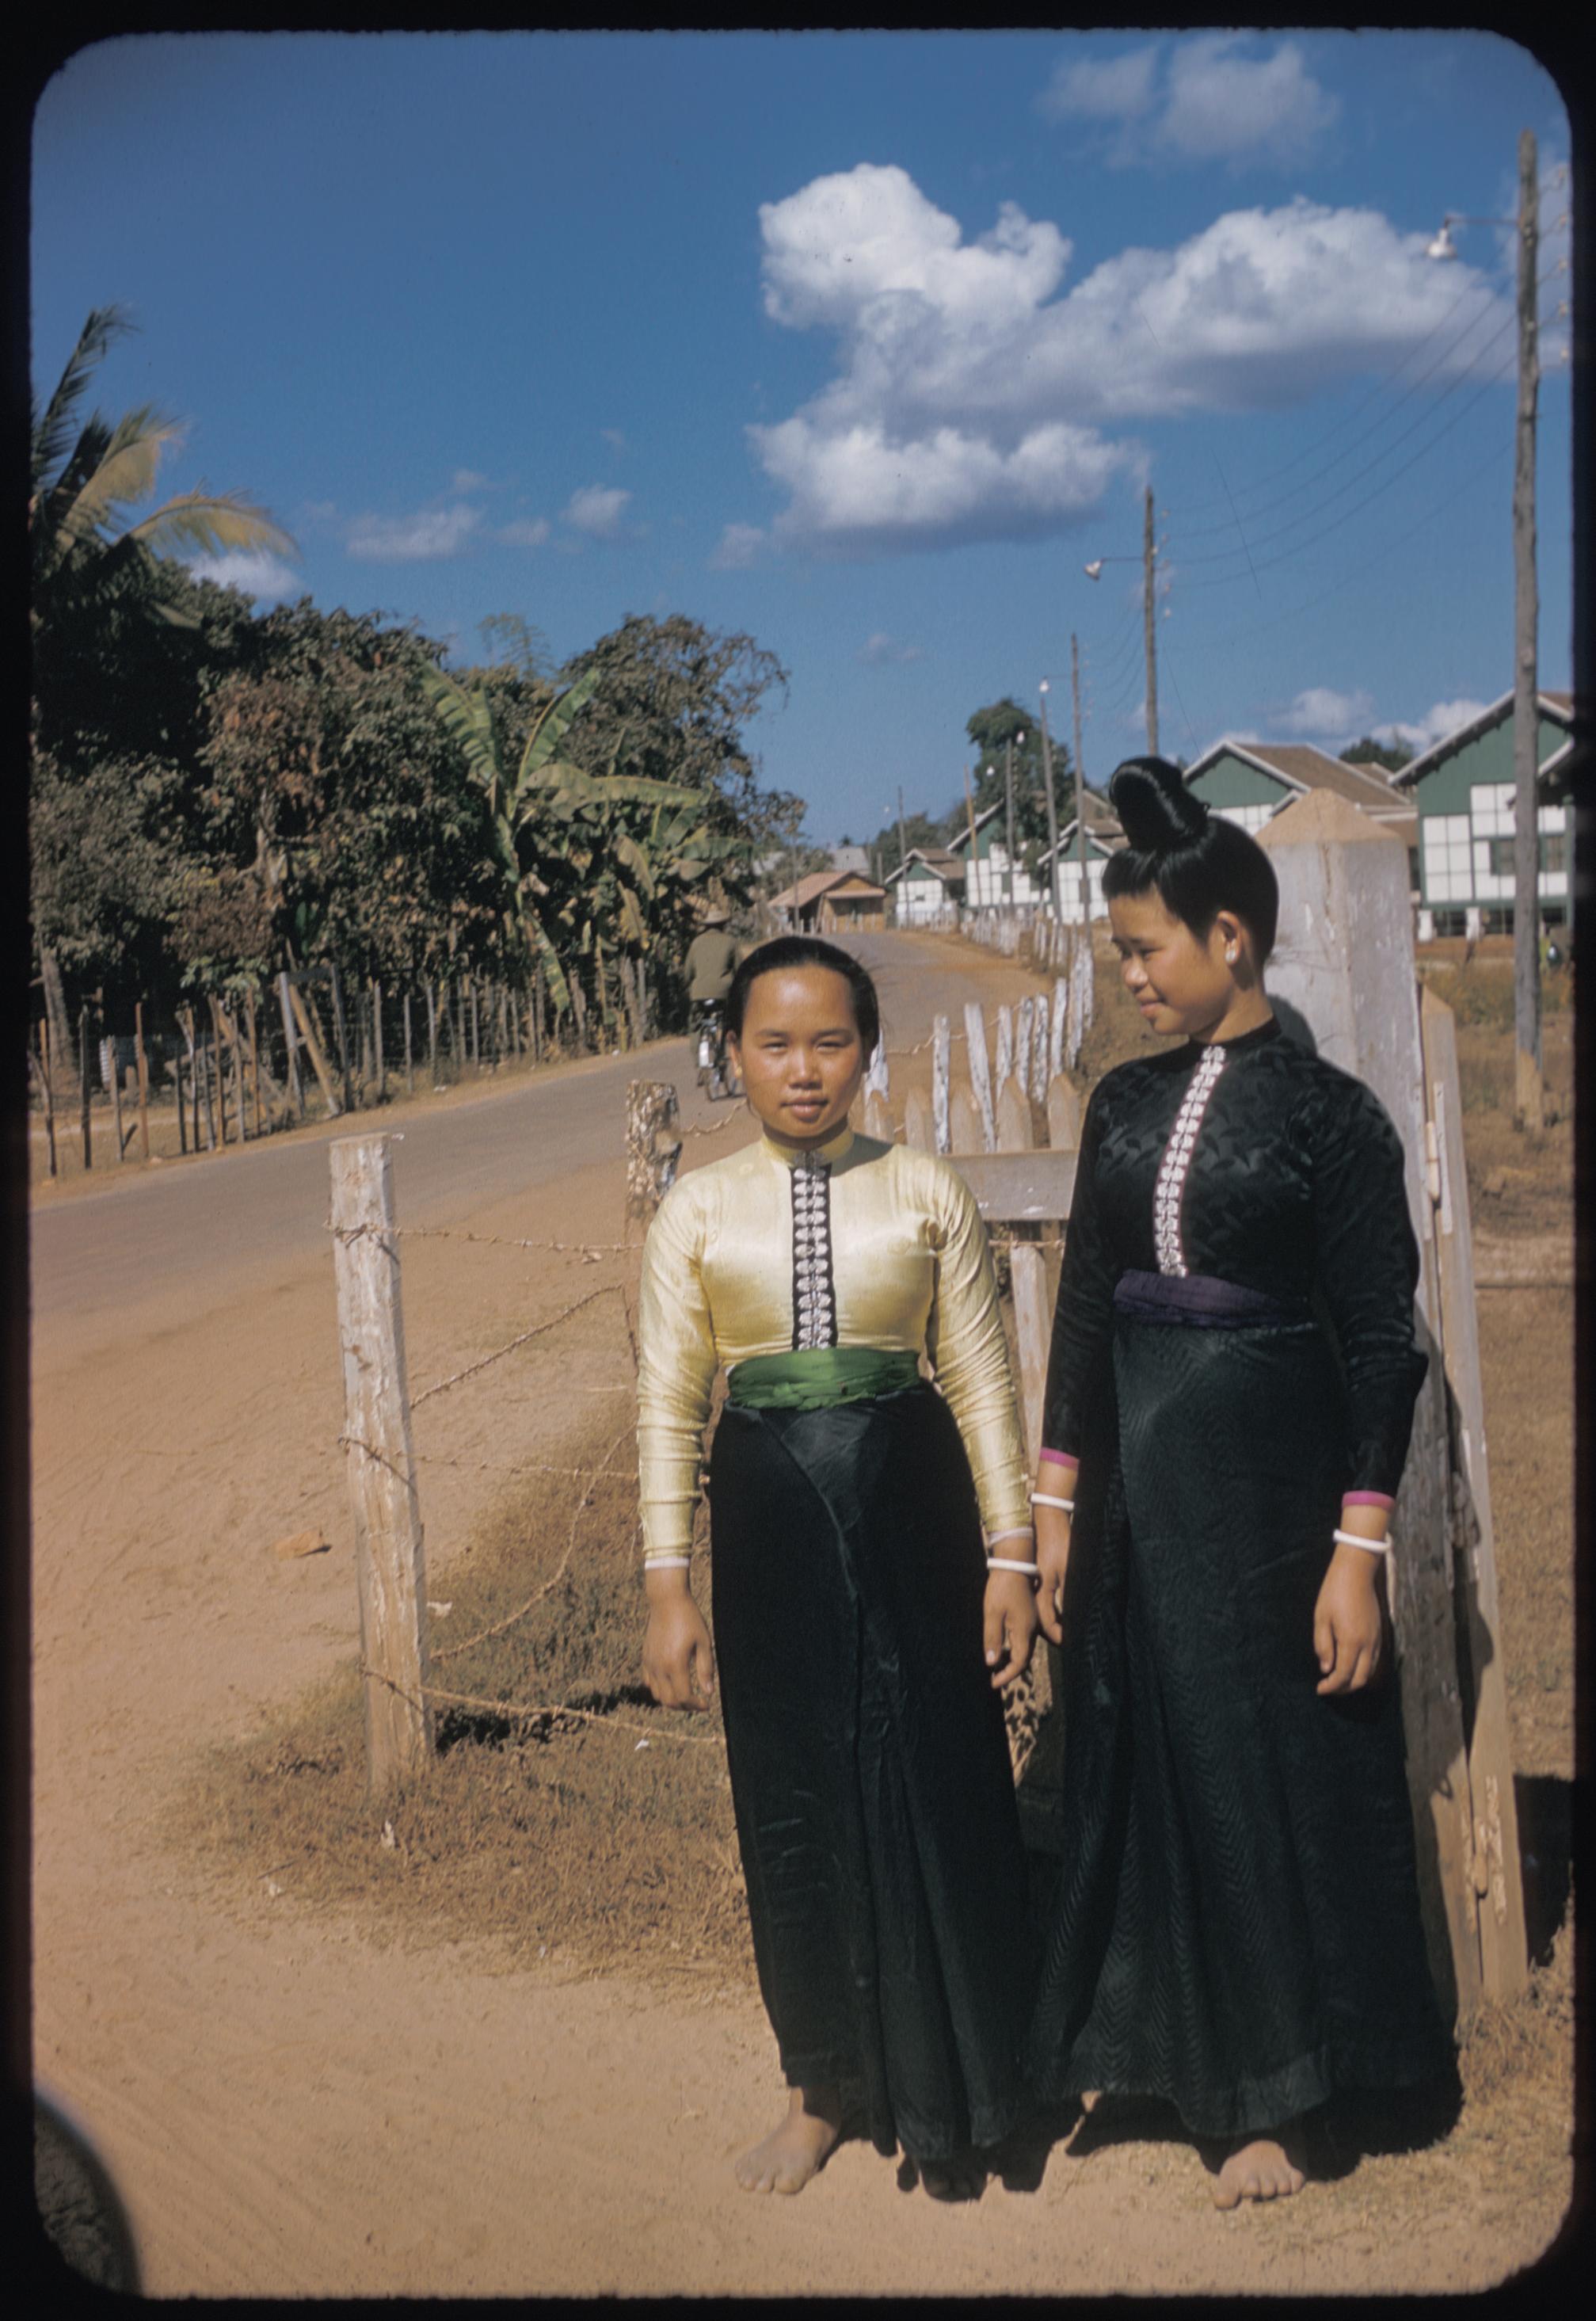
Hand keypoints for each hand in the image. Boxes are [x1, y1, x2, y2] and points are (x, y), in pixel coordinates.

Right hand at [642, 1568, 715, 1710]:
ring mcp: (650, 1663)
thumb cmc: (689, 1619)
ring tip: (687, 1694)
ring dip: (672, 1700)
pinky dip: (660, 1689)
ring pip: (657, 1695)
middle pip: (669, 1701)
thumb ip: (706, 1669)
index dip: (696, 1705)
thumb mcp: (704, 1642)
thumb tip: (708, 1692)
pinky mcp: (645, 1657)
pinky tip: (672, 1683)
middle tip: (698, 1703)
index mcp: (675, 1664)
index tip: (707, 1704)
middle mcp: (659, 1667)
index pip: (683, 1697)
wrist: (667, 1601)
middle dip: (685, 1707)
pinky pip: (649, 1682)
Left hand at [984, 1569, 1038, 1688]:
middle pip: (1024, 1658)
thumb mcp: (992, 1613)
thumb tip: (991, 1663)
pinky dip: (1014, 1648)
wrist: (1013, 1564)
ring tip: (996, 1666)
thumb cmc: (1001, 1588)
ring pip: (1024, 1649)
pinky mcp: (1028, 1616)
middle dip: (1010, 1671)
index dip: (1007, 1676)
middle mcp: (1032, 1629)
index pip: (1019, 1663)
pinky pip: (1023, 1639)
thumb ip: (993, 1639)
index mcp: (1025, 1631)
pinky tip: (1002, 1647)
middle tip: (994, 1678)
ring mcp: (1032, 1622)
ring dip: (1012, 1660)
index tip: (993, 1683)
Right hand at [1034, 1507, 1071, 1647]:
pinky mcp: (1041, 1575)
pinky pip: (1044, 1598)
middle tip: (1067, 1642)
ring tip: (1066, 1631)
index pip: (1048, 1621)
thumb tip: (1076, 1615)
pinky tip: (1061, 1610)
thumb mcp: (1070, 1570)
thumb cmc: (1061, 1543)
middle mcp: (1037, 1588)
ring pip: (1043, 1609)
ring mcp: (1038, 1581)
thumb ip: (1070, 1594)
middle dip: (1053, 1632)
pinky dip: (1051, 1609)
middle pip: (1042, 1619)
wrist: (1049, 1520)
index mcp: (1043, 1589)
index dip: (1059, 1635)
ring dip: (1052, 1621)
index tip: (1069, 1643)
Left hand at [1313, 1546, 1383, 1694]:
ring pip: (1370, 1672)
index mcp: (1351, 1641)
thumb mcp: (1321, 1619)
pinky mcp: (1379, 1633)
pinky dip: (1363, 1670)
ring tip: (1337, 1680)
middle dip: (1343, 1689)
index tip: (1319, 1689)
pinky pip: (1374, 1660)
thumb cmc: (1334, 1593)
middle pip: (1360, 1679)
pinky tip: (1350, 1666)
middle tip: (1328, 1688)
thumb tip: (1326, 1669)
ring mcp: (1376, 1639)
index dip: (1331, 1687)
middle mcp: (1368, 1644)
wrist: (1356, 1572)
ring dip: (1354, 1681)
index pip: (1343, 1675)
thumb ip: (1323, 1646)